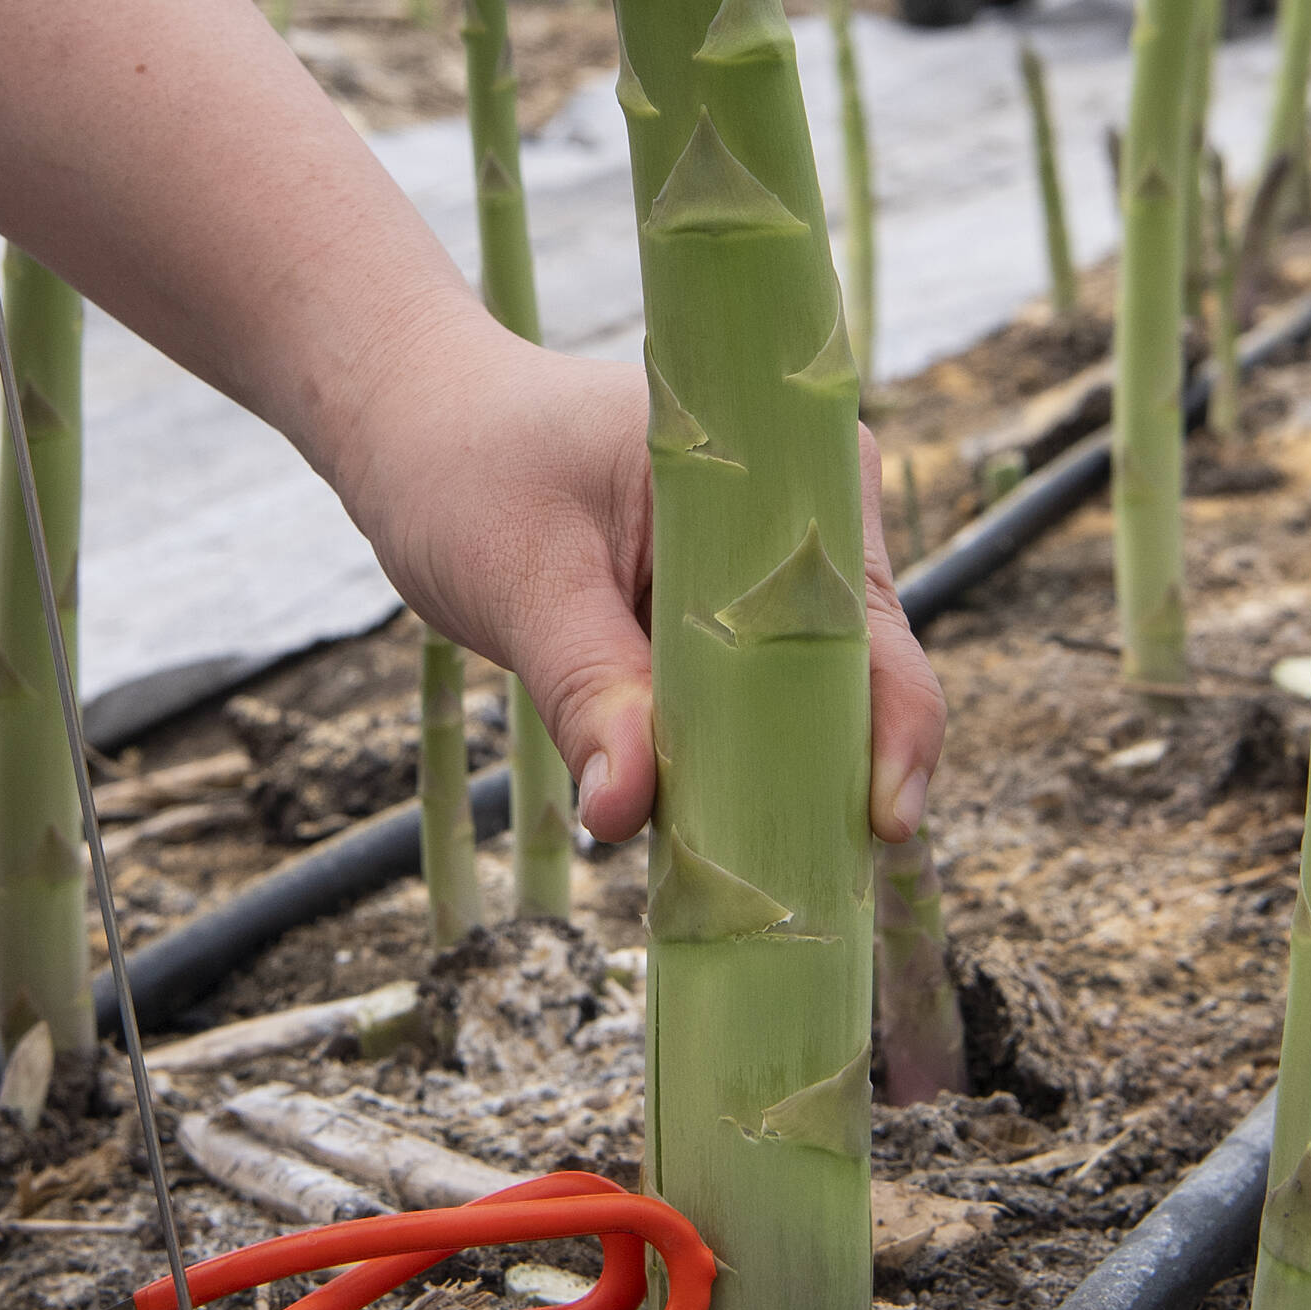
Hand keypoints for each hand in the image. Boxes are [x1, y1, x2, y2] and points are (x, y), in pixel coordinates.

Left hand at [334, 308, 945, 854]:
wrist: (419, 423)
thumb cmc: (468, 471)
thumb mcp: (521, 581)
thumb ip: (583, 689)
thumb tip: (627, 810)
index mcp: (783, 464)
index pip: (864, 612)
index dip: (891, 720)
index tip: (882, 819)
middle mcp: (804, 509)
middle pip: (854, 669)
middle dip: (832, 773)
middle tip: (811, 886)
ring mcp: (771, 567)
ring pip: (806, 699)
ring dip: (777, 779)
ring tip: (758, 878)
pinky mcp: (730, 615)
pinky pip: (753, 703)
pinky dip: (729, 763)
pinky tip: (705, 834)